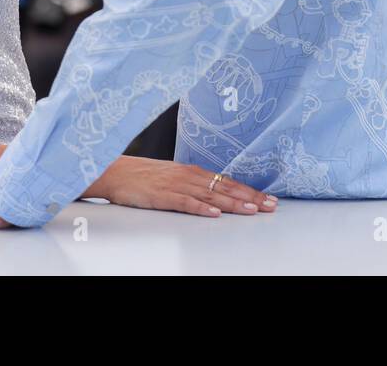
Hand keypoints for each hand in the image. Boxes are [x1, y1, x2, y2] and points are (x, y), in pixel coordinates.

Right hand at [92, 156, 276, 216]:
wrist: (116, 171)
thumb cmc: (144, 175)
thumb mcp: (174, 176)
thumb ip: (194, 184)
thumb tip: (216, 193)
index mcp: (193, 172)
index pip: (228, 182)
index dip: (249, 191)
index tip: (268, 199)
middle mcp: (190, 176)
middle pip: (225, 188)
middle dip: (250, 198)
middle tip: (270, 206)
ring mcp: (177, 185)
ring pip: (211, 196)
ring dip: (233, 203)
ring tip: (251, 210)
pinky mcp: (163, 196)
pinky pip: (185, 203)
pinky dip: (201, 209)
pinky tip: (214, 214)